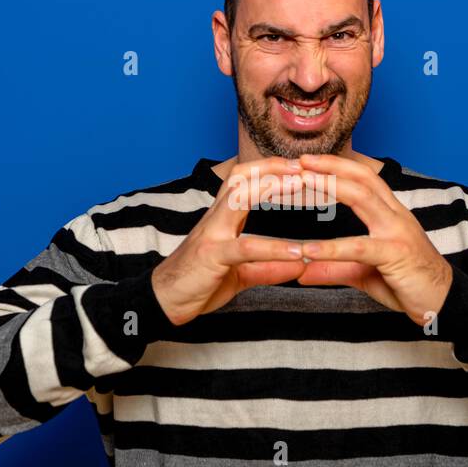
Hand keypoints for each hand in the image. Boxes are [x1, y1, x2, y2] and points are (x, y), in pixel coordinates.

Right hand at [151, 157, 307, 325]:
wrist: (164, 301)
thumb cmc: (198, 282)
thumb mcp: (240, 274)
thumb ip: (268, 267)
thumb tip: (299, 266)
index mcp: (222, 218)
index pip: (244, 181)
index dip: (270, 170)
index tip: (298, 168)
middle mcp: (215, 219)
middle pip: (240, 177)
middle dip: (271, 166)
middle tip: (303, 165)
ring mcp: (212, 234)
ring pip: (239, 198)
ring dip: (271, 186)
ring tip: (300, 184)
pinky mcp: (212, 256)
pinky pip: (246, 248)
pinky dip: (274, 248)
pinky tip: (297, 253)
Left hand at [293, 153, 453, 326]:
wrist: (443, 303)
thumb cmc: (408, 284)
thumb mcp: (363, 274)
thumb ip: (333, 268)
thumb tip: (302, 270)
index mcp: (391, 214)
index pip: (364, 179)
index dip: (338, 167)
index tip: (309, 162)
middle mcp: (396, 216)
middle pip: (362, 178)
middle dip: (331, 165)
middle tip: (300, 161)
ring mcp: (398, 232)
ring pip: (362, 198)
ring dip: (331, 185)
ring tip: (302, 181)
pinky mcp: (396, 254)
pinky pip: (359, 247)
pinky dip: (331, 248)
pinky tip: (308, 250)